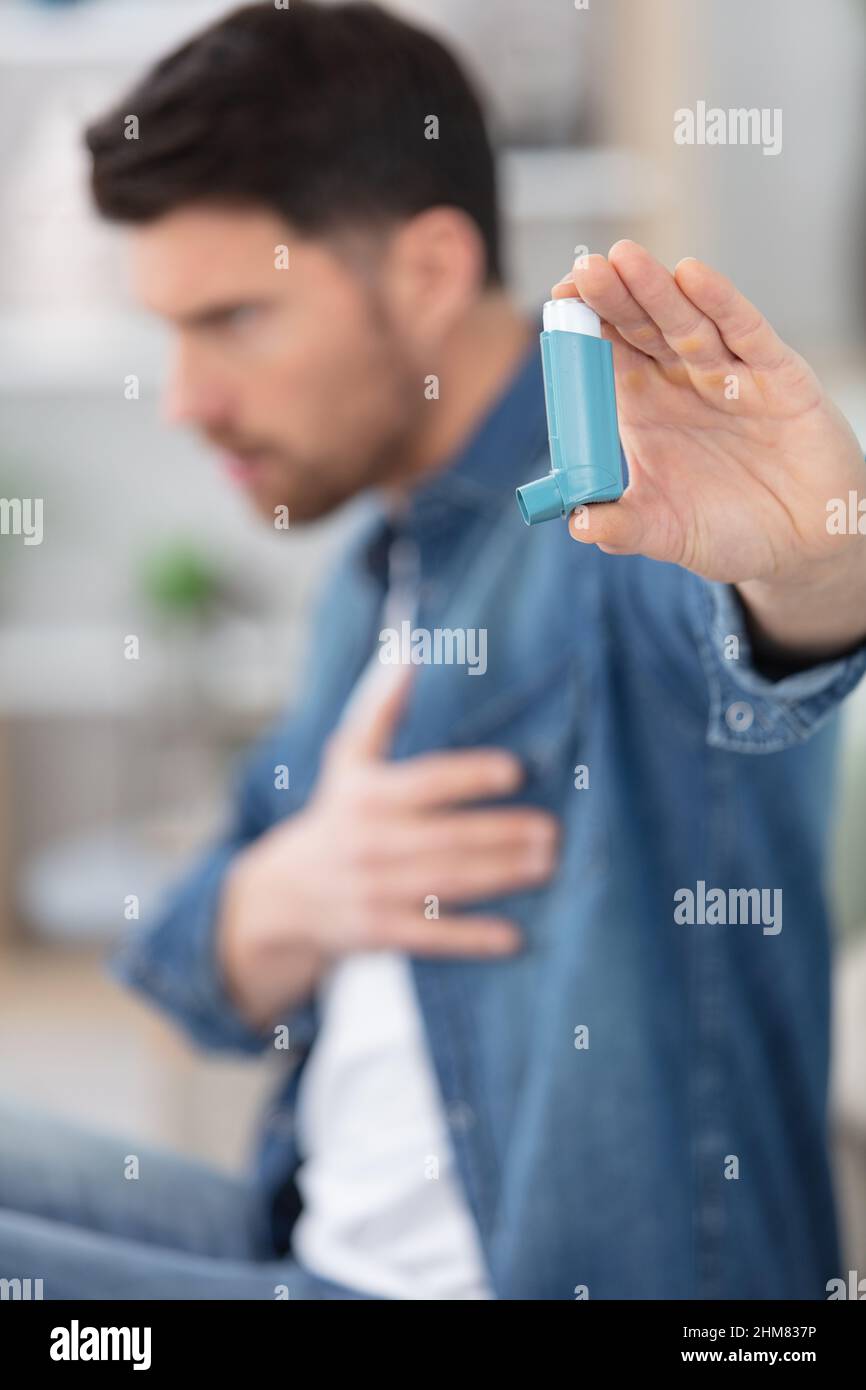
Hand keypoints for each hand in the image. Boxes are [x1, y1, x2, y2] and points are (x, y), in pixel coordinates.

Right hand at [217, 668, 558, 1031]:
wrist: (284, 895)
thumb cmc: (336, 813)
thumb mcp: (349, 758)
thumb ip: (382, 707)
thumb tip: (410, 646)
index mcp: (365, 794)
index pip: (425, 782)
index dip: (470, 776)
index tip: (515, 770)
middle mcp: (369, 842)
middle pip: (445, 836)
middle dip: (502, 833)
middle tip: (553, 829)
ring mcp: (375, 890)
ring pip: (447, 883)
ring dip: (501, 876)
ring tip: (548, 864)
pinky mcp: (382, 932)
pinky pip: (433, 935)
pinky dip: (472, 938)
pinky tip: (514, 938)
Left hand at [554, 241, 865, 654]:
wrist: (804, 547)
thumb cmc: (732, 533)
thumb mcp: (668, 534)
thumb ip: (624, 528)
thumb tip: (579, 525)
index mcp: (647, 410)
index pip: (608, 356)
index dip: (585, 329)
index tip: (558, 302)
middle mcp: (683, 383)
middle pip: (642, 329)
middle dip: (614, 297)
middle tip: (585, 268)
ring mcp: (731, 375)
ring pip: (688, 323)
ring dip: (656, 291)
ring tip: (624, 259)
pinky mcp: (779, 376)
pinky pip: (747, 333)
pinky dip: (721, 304)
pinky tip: (692, 276)